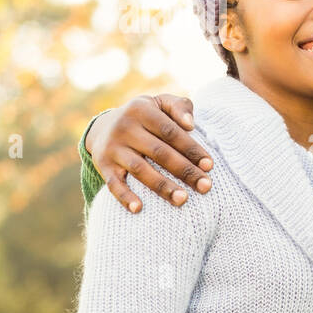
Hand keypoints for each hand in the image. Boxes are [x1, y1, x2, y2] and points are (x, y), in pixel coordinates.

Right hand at [86, 94, 212, 212]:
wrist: (104, 125)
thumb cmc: (146, 116)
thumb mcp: (161, 103)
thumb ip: (180, 107)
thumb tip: (190, 124)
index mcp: (141, 110)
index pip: (171, 132)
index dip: (191, 149)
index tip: (209, 166)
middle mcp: (124, 128)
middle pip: (159, 152)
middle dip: (184, 171)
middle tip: (205, 186)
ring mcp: (112, 148)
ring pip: (139, 169)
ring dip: (162, 186)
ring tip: (183, 199)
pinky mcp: (102, 165)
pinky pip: (113, 183)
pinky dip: (124, 197)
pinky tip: (139, 209)